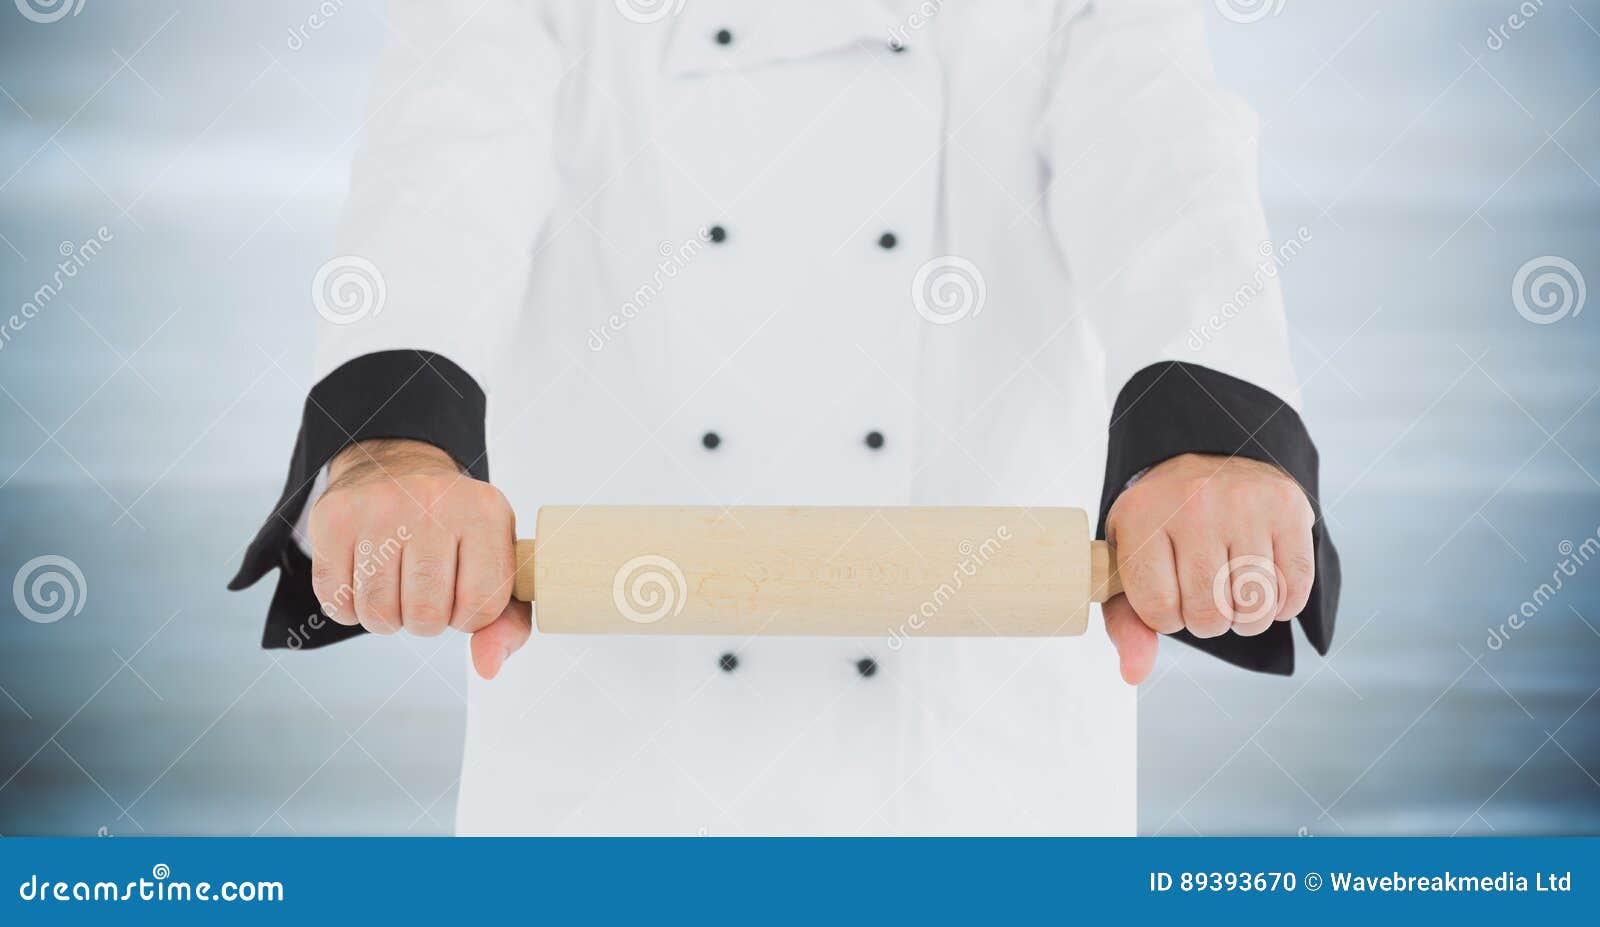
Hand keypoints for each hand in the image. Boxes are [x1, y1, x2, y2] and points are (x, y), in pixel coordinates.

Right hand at [308, 438, 529, 678]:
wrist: (397, 467)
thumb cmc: (454, 528)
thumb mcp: (496, 562)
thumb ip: (506, 623)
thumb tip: (488, 668)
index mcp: (485, 513)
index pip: (482, 606)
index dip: (469, 618)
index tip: (462, 595)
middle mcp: (434, 503)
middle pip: (426, 615)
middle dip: (425, 621)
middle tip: (424, 593)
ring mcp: (380, 507)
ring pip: (378, 613)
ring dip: (386, 618)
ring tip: (396, 587)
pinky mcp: (335, 517)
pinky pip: (336, 601)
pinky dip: (350, 608)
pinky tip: (365, 579)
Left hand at [1101, 453, 1315, 684]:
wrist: (1208, 459)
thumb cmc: (1163, 524)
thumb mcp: (1129, 561)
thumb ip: (1126, 621)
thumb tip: (1134, 673)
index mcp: (1142, 516)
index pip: (1159, 610)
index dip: (1166, 619)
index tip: (1168, 598)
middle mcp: (1194, 503)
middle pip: (1209, 613)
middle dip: (1207, 622)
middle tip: (1204, 600)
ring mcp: (1245, 502)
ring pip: (1255, 606)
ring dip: (1246, 619)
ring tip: (1233, 597)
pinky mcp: (1288, 507)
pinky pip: (1295, 587)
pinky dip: (1282, 605)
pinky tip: (1265, 588)